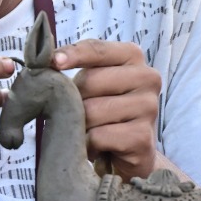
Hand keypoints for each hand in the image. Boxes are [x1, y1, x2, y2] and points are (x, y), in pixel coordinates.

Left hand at [52, 40, 160, 179]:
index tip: (54, 61)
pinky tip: (96, 146)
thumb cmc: (104, 110)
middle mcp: (147, 77)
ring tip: (88, 130)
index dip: (73, 54)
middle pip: (90, 81)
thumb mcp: (91, 82)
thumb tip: (51, 60)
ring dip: (80, 124)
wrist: (128, 151)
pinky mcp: (142, 137)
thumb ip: (74, 66)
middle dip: (73, 99)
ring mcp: (149, 107)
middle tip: (76, 113)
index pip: (97, 49)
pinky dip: (89, 144)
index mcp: (132, 56)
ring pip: (92, 111)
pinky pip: (98, 136)